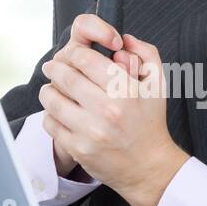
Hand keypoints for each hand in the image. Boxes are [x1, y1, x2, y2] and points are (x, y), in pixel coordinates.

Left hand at [39, 15, 188, 205]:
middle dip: (55, 67)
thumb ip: (145, 54)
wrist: (149, 166)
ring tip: (52, 89)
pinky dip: (51, 114)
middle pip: (64, 76)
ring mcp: (90, 131)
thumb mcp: (157, 83)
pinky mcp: (78, 148)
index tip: (70, 55)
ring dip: (48, 90)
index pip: (84, 58)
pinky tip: (59, 112)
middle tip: (53, 67)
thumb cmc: (151, 123)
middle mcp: (107, 110)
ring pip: (52, 99)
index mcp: (124, 90)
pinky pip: (51, 123)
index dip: (73, 53)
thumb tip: (125, 39)